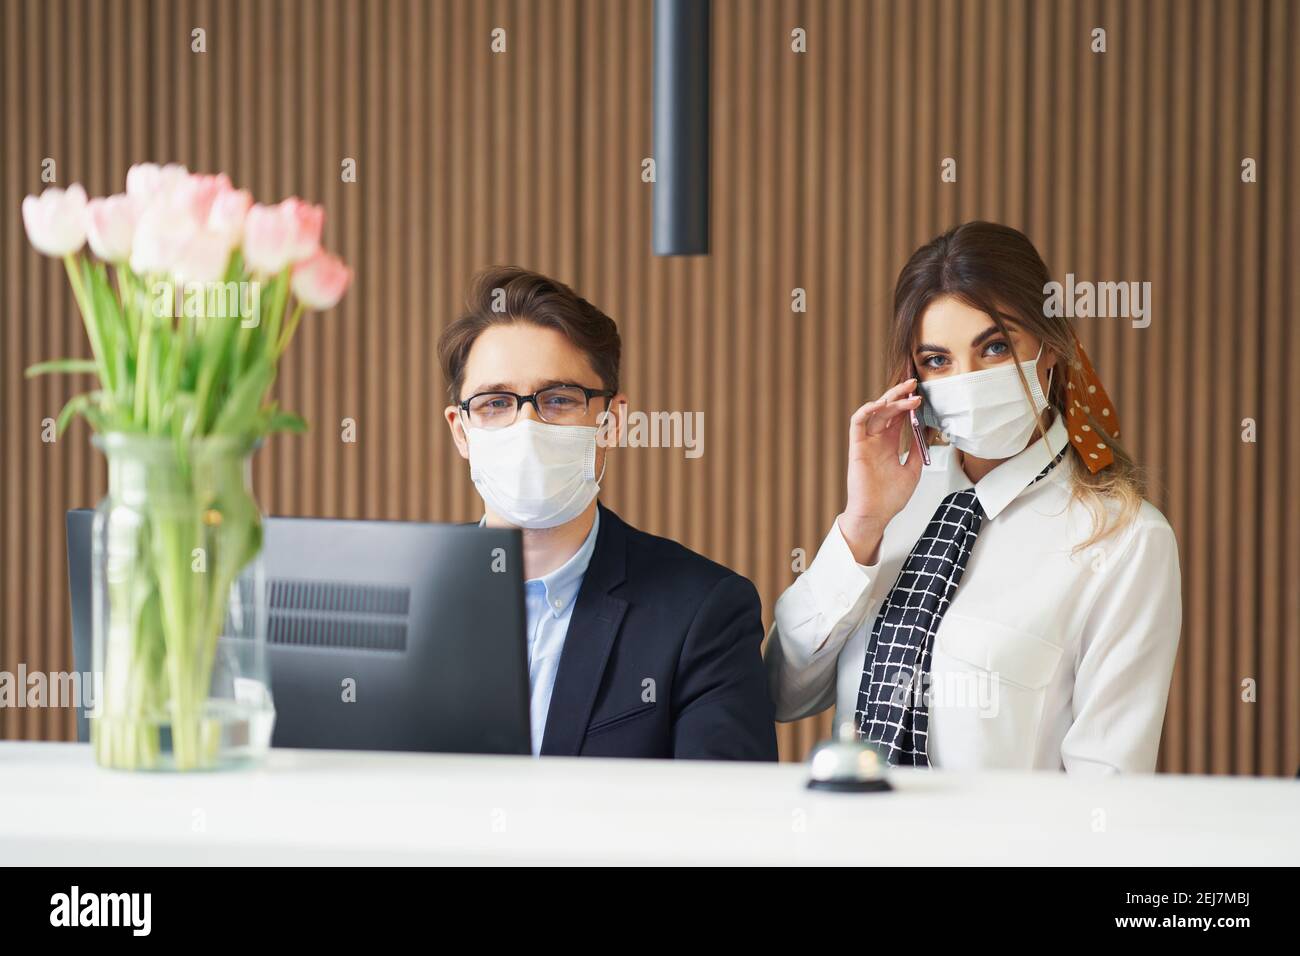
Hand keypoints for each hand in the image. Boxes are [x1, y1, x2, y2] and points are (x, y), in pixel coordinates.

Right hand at [839, 378, 924, 563]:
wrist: (875, 514)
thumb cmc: (890, 498)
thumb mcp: (913, 470)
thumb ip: (917, 449)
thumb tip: (926, 430)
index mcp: (889, 444)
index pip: (898, 416)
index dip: (908, 403)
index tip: (921, 393)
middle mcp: (877, 440)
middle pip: (888, 409)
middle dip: (900, 394)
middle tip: (914, 383)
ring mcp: (866, 442)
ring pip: (876, 412)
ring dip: (890, 400)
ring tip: (907, 394)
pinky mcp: (856, 447)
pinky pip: (858, 422)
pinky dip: (867, 410)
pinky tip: (882, 404)